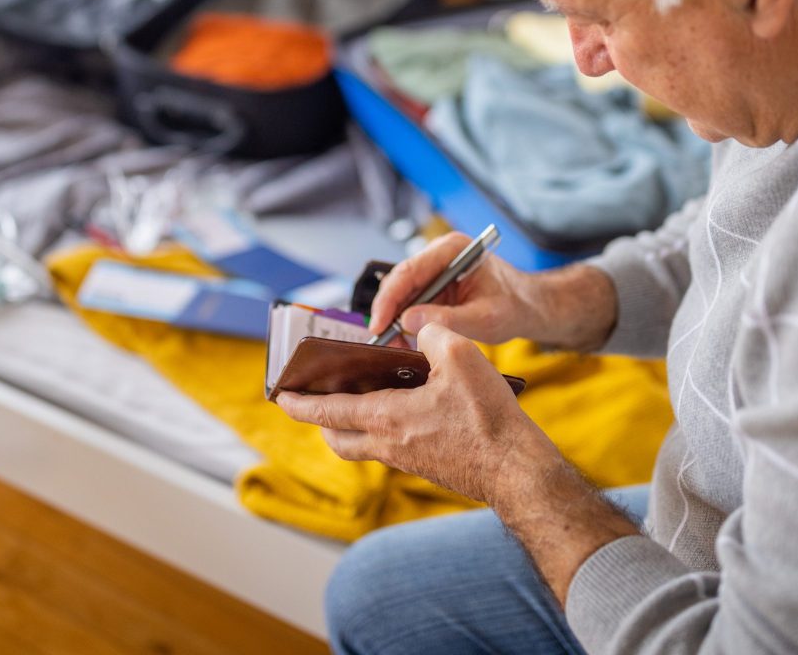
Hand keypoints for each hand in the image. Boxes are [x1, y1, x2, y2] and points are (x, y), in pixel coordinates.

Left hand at [276, 323, 561, 503]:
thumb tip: (420, 328)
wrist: (516, 469)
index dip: (300, 402)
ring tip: (361, 395)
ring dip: (351, 424)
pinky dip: (384, 428)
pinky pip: (391, 448)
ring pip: (363, 446)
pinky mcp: (428, 465)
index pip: (326, 412)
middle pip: (337, 437)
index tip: (282, 395)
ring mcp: (408, 459)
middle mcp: (389, 444)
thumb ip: (431, 334)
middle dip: (320, 419)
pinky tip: (407, 405)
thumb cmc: (488, 417)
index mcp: (387, 418)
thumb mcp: (461, 356)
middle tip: (317, 397)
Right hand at [369, 232, 618, 349]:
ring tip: (392, 345)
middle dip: (388, 311)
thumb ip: (449, 319)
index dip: (389, 298)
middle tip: (381, 340)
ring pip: (401, 293)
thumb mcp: (485, 318)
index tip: (379, 325)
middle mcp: (439, 255)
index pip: (409, 271)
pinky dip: (405, 322)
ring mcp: (435, 270)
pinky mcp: (434, 287)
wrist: (529, 307)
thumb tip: (408, 321)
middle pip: (400, 281)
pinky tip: (404, 341)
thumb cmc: (514, 306)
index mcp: (453, 250)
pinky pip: (411, 302)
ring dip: (394, 319)